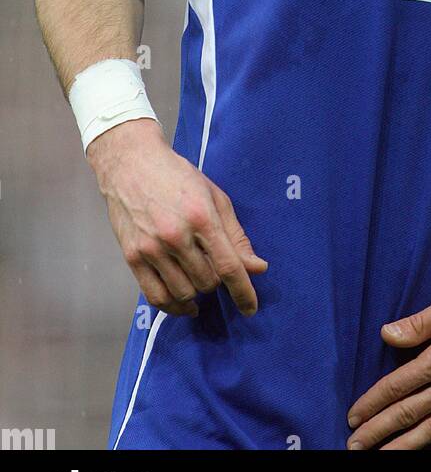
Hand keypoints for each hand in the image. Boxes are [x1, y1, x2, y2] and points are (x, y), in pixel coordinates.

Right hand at [87, 118, 267, 317]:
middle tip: (213, 265)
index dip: (244, 292)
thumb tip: (257, 267)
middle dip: (217, 280)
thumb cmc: (177, 177)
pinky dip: (173, 306)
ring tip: (198, 278)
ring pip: (183, 293)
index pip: (229, 266)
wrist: (131, 164)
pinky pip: (155, 297)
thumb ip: (236, 235)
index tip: (251, 308)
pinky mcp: (132, 257)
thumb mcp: (215, 197)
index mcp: (202, 217)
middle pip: (207, 282)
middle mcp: (176, 236)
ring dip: (196, 292)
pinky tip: (183, 304)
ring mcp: (151, 248)